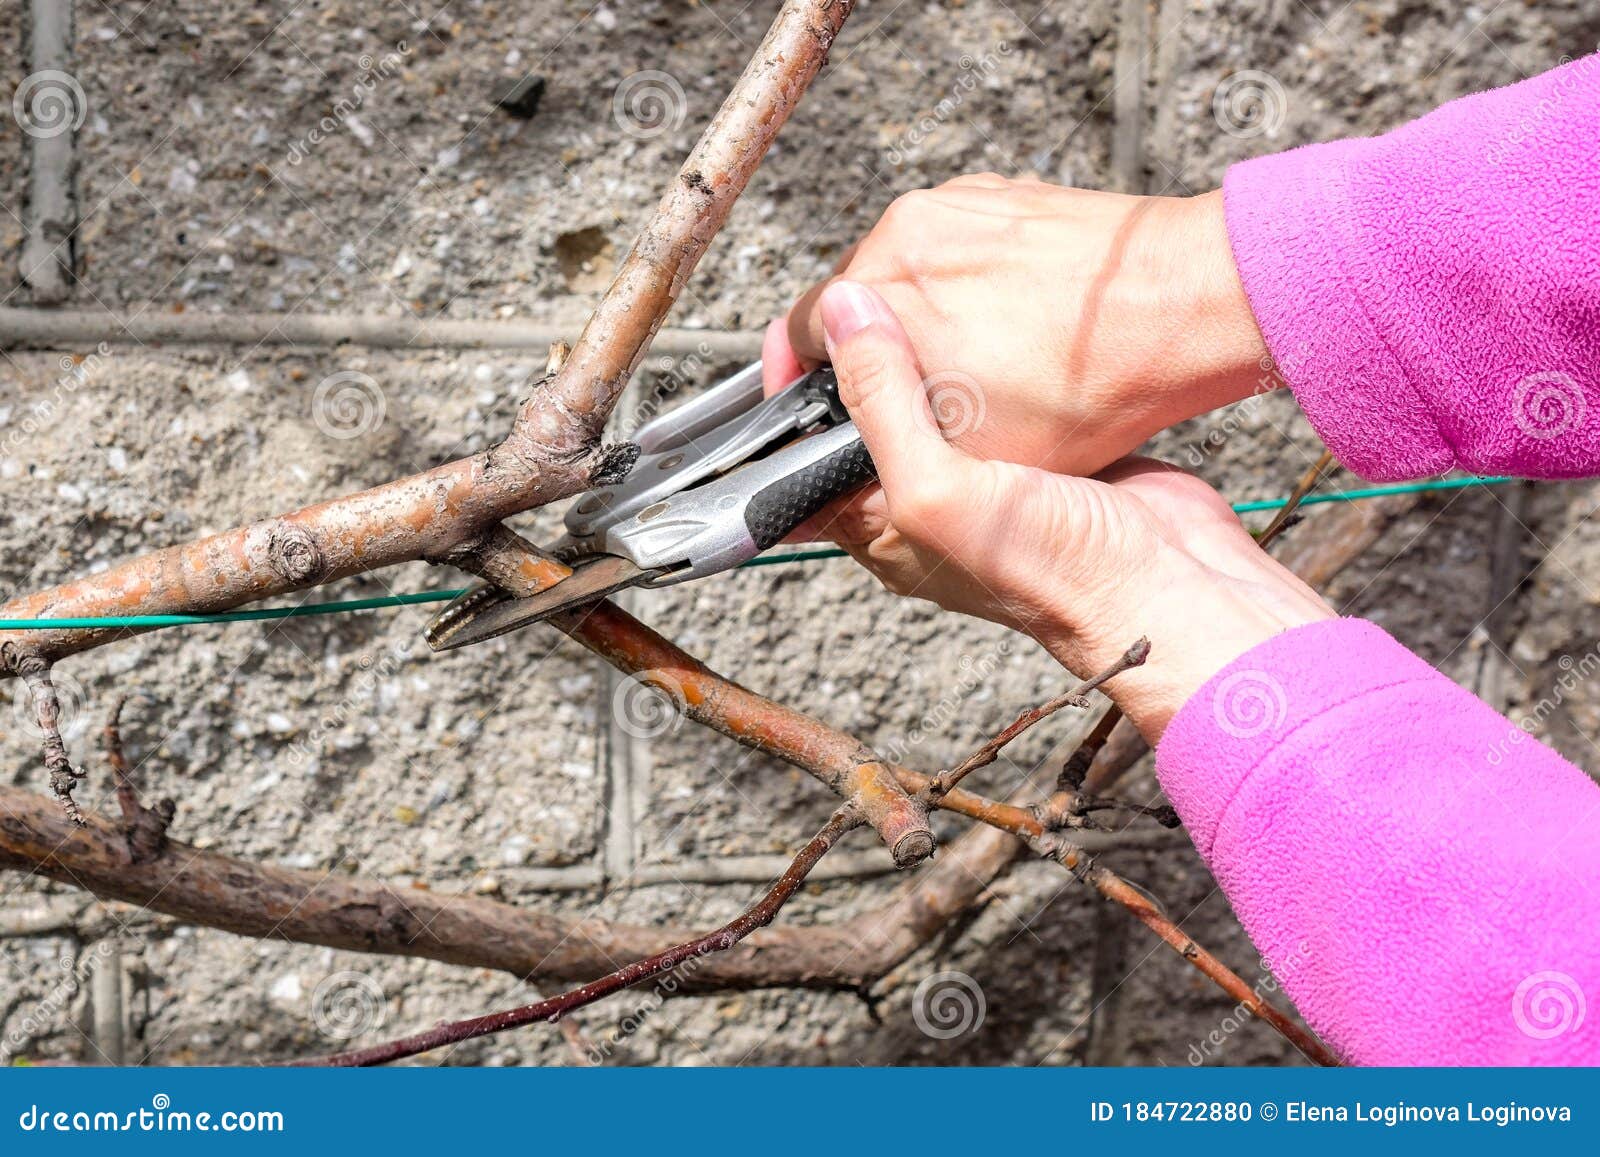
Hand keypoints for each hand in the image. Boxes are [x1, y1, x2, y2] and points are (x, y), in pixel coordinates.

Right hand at [764, 176, 1269, 477]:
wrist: (1186, 306)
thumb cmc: (1086, 386)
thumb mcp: (963, 448)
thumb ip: (876, 427)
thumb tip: (823, 418)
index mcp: (879, 287)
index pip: (795, 331)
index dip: (799, 378)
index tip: (812, 402)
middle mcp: (906, 230)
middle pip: (855, 300)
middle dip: (869, 351)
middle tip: (908, 401)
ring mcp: (960, 202)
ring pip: (910, 272)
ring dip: (923, 318)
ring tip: (974, 368)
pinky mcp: (1007, 194)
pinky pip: (963, 246)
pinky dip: (971, 287)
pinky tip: (1016, 329)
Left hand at [817, 281, 1331, 740]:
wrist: (1169, 581)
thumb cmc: (1048, 567)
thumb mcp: (937, 487)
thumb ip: (881, 401)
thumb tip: (840, 312)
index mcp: (881, 526)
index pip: (808, 463)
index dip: (796, 401)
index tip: (801, 335)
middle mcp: (926, 502)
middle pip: (873, 420)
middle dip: (867, 361)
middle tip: (867, 293)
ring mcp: (985, 475)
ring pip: (938, 399)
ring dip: (930, 349)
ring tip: (921, 289)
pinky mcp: (1039, 449)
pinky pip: (997, 393)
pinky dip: (989, 356)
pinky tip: (984, 313)